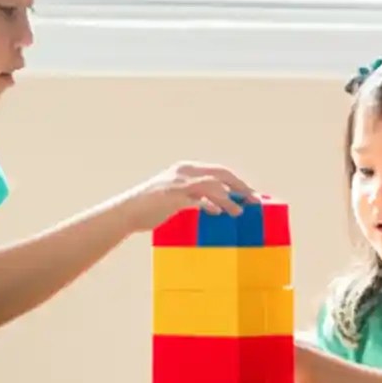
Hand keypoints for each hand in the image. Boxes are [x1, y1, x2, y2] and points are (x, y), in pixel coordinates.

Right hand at [116, 161, 257, 232]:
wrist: (126, 213)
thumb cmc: (152, 208)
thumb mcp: (177, 198)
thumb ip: (196, 198)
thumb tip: (218, 205)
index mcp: (186, 169)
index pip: (218, 171)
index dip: (236, 182)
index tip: (250, 195)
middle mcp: (184, 171)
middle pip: (221, 174)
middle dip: (240, 186)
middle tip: (254, 200)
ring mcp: (178, 182)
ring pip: (213, 185)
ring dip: (229, 198)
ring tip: (240, 211)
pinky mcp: (173, 195)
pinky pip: (198, 197)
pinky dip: (211, 204)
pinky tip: (219, 212)